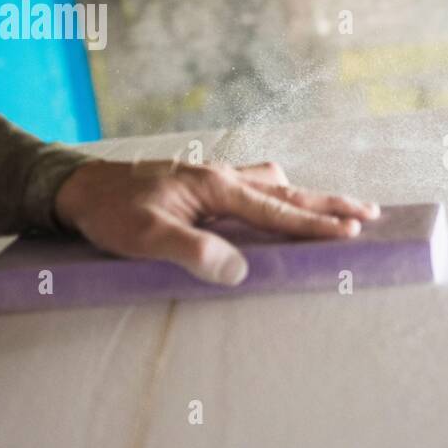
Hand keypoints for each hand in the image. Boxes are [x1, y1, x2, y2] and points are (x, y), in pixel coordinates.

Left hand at [53, 160, 379, 285]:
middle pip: (288, 190)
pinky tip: (276, 202)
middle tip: (370, 211)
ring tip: (333, 209)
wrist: (78, 188)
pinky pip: (253, 185)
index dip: (316, 224)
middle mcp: (221, 176)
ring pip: (273, 183)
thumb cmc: (109, 213)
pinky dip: (278, 193)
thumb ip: (193, 252)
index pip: (277, 211)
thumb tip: (239, 270)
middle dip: (330, 203)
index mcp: (216, 188)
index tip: (353, 232)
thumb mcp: (145, 238)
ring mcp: (213, 177)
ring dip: (305, 195)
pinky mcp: (202, 183)